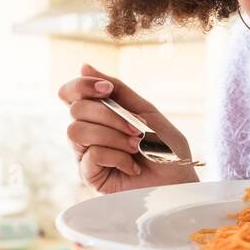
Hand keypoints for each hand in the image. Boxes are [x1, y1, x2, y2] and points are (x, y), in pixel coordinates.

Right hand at [58, 63, 198, 194]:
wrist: (179, 182)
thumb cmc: (166, 149)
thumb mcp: (146, 112)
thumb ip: (118, 90)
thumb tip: (83, 66)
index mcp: (98, 115)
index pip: (70, 94)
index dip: (82, 86)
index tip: (108, 90)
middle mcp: (87, 133)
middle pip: (75, 110)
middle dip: (110, 116)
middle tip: (136, 130)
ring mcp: (85, 155)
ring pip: (77, 132)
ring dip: (113, 136)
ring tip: (135, 147)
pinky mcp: (89, 176)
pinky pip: (91, 155)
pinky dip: (118, 157)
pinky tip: (133, 167)